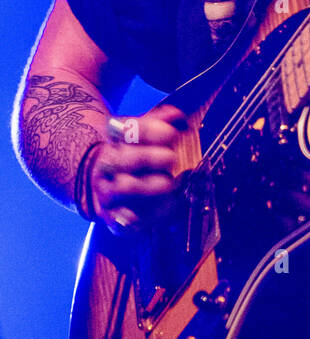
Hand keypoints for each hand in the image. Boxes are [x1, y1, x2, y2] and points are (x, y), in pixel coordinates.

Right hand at [87, 105, 186, 234]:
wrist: (103, 180)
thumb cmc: (134, 152)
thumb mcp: (144, 132)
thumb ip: (161, 121)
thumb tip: (178, 117)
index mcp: (115, 139)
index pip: (126, 130)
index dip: (148, 131)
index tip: (171, 133)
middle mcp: (108, 164)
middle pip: (122, 159)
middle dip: (148, 158)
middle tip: (171, 158)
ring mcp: (108, 191)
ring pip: (122, 188)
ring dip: (147, 186)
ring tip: (169, 183)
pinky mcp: (112, 217)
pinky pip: (122, 221)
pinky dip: (136, 219)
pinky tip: (153, 211)